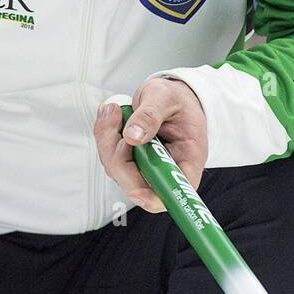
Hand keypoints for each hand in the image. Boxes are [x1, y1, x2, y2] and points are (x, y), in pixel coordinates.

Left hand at [94, 78, 207, 212]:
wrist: (169, 94)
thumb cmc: (176, 98)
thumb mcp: (166, 97)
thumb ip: (150, 115)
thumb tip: (132, 136)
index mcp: (188, 158)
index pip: (175, 192)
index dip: (154, 198)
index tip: (136, 191)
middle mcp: (167, 169)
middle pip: (138, 186)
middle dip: (118, 158)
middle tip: (116, 120)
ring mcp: (146, 167)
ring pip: (118, 171)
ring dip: (108, 141)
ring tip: (114, 111)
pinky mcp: (129, 160)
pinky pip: (110, 156)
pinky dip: (105, 136)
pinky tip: (112, 115)